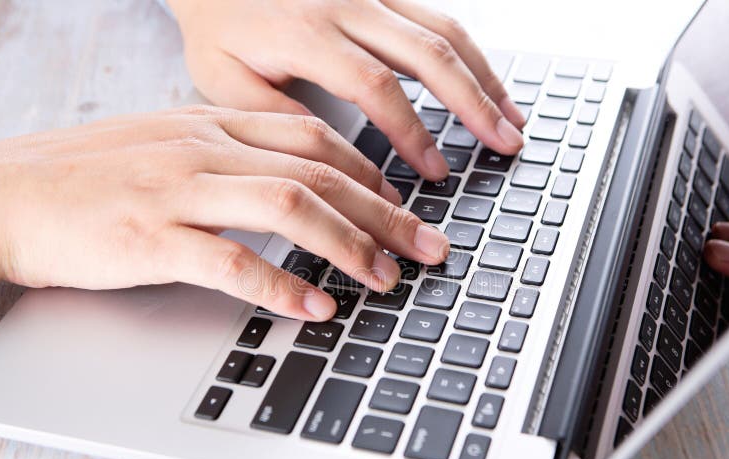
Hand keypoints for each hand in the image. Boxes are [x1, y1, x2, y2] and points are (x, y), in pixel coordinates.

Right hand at [0, 106, 448, 319]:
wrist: (5, 193)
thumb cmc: (91, 177)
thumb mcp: (170, 147)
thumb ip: (233, 158)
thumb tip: (297, 187)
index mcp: (213, 122)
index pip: (316, 138)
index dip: (372, 173)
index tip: (405, 205)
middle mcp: (206, 146)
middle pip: (321, 172)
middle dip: (387, 213)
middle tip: (430, 247)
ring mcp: (179, 189)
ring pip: (290, 206)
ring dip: (349, 246)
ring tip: (386, 278)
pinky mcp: (150, 238)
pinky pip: (232, 260)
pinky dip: (282, 285)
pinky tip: (316, 307)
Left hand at [167, 0, 525, 179]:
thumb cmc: (216, 23)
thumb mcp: (223, 79)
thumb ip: (276, 116)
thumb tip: (333, 155)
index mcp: (307, 34)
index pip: (377, 87)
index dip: (413, 132)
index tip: (436, 171)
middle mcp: (347, 4)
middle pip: (430, 52)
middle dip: (475, 102)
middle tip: (506, 143)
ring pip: (443, 29)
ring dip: (485, 75)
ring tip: (512, 117)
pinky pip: (434, 14)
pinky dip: (467, 52)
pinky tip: (486, 79)